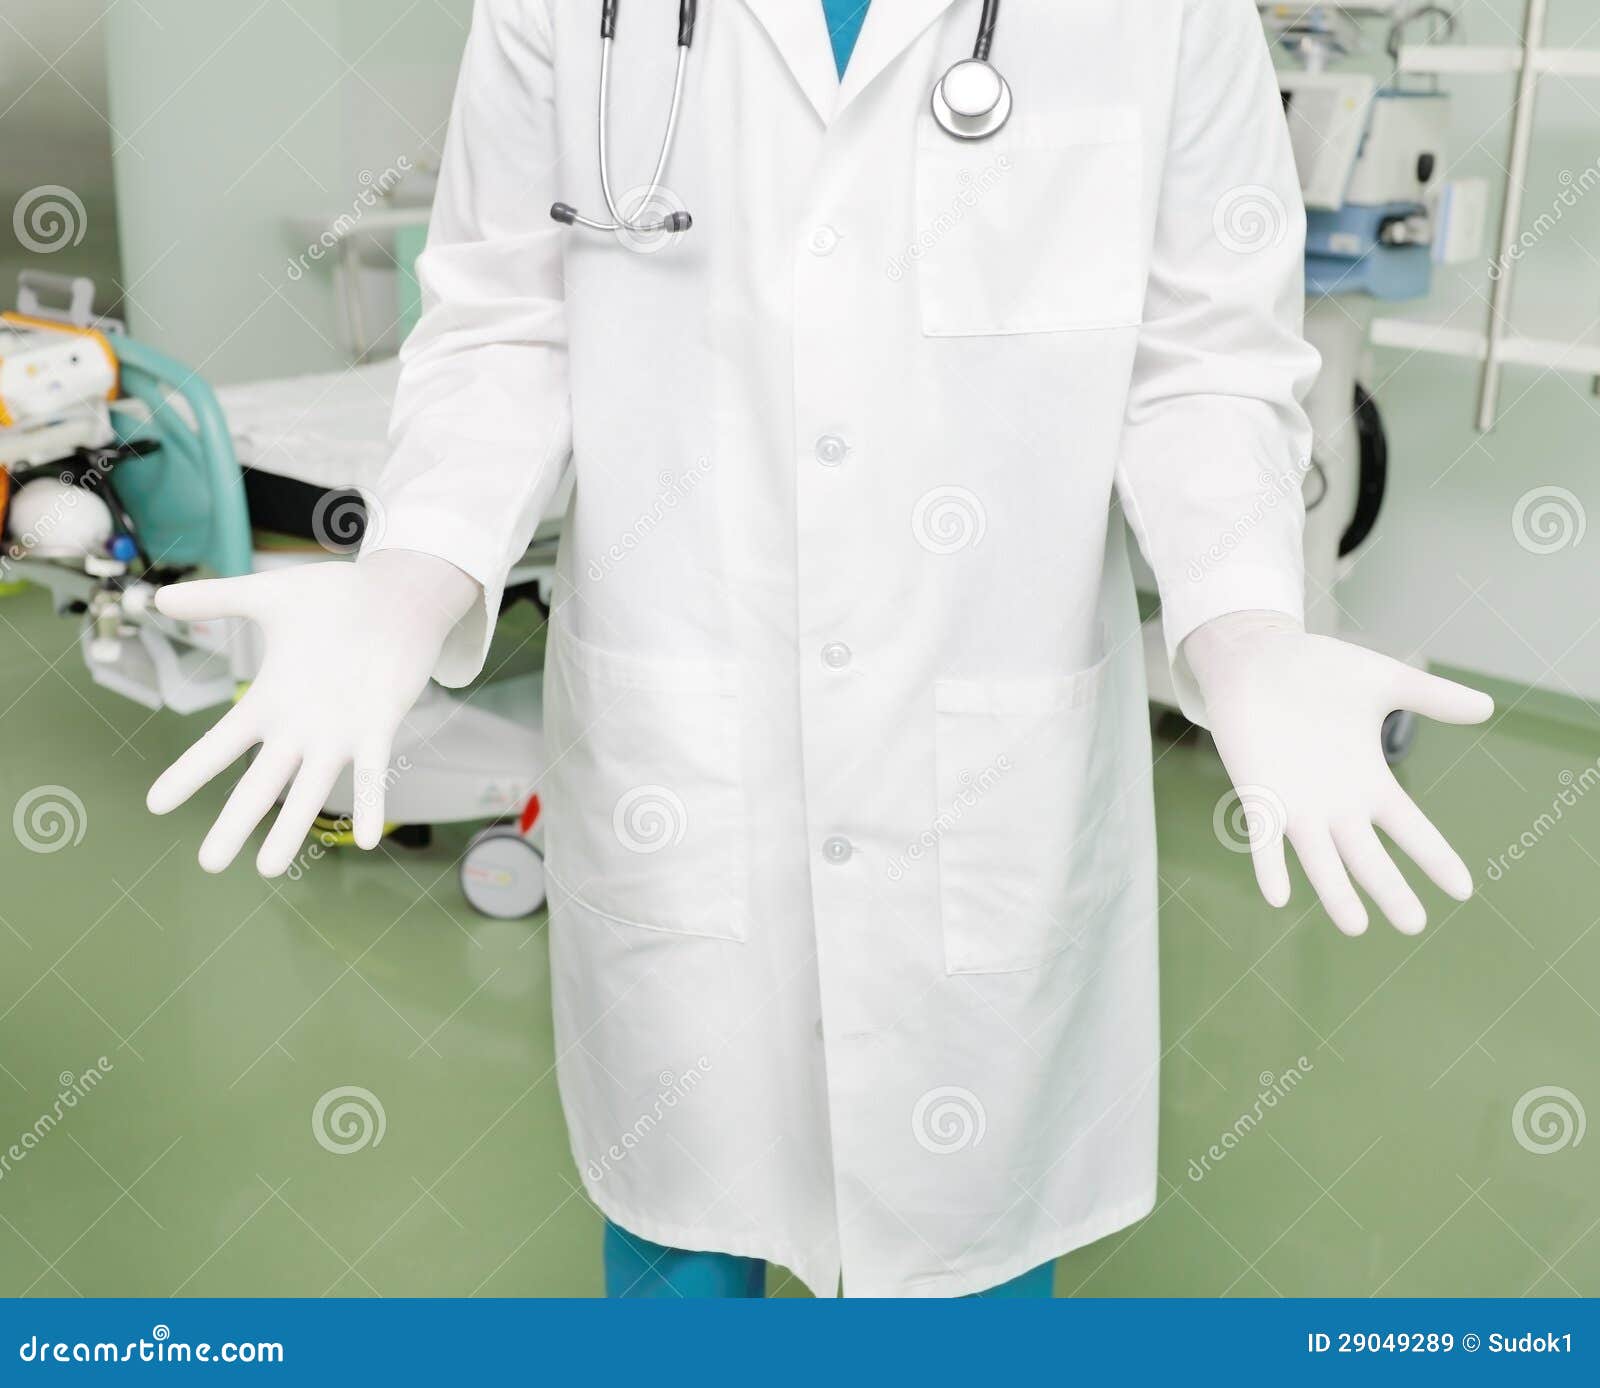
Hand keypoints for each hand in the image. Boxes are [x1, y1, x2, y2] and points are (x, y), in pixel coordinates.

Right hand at [147, 550, 478, 875]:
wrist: (397, 597)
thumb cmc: (336, 599)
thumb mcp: (268, 596)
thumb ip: (217, 598)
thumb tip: (159, 596)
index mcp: (271, 702)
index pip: (220, 744)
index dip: (189, 773)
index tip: (155, 805)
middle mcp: (300, 728)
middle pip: (259, 783)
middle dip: (235, 822)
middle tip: (209, 865)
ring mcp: (339, 734)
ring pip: (309, 790)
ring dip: (291, 828)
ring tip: (269, 869)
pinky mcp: (378, 728)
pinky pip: (373, 774)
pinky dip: (370, 803)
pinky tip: (367, 837)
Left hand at [1184, 612, 1493, 935]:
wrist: (1255, 656)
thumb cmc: (1318, 670)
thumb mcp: (1383, 682)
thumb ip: (1431, 697)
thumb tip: (1487, 706)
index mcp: (1368, 781)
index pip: (1410, 829)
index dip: (1434, 857)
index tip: (1463, 890)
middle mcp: (1335, 803)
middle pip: (1369, 857)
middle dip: (1390, 889)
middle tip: (1413, 925)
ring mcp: (1295, 804)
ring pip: (1320, 859)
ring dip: (1336, 891)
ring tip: (1356, 927)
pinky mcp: (1257, 794)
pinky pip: (1264, 837)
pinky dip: (1269, 866)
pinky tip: (1277, 896)